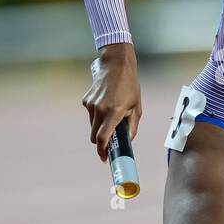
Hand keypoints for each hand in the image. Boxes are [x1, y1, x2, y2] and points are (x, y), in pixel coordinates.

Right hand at [82, 44, 140, 159]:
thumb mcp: (136, 108)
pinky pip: (91, 114)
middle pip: (94, 136)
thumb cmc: (130, 86)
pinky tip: (106, 104)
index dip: (102, 151)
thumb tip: (128, 141)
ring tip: (112, 115)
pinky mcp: (86, 100)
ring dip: (100, 127)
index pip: (102, 138)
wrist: (116, 65)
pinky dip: (97, 115)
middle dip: (100, 142)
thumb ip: (132, 127)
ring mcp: (91, 105)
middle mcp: (99, 109)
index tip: (104, 158)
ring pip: (92, 125)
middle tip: (109, 143)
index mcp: (113, 112)